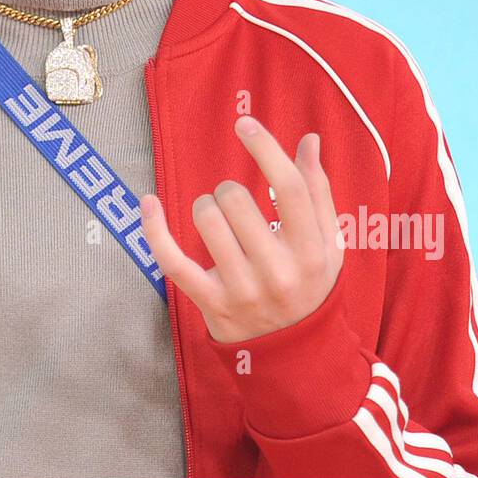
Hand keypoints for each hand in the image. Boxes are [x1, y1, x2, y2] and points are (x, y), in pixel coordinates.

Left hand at [140, 115, 343, 343]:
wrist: (294, 354)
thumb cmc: (309, 284)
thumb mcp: (330, 243)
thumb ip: (318, 191)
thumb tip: (309, 140)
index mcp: (312, 251)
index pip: (290, 188)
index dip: (265, 149)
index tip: (245, 124)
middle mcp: (278, 272)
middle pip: (237, 200)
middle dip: (229, 190)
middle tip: (235, 204)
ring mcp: (242, 290)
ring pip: (206, 219)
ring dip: (205, 207)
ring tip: (216, 220)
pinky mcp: (209, 302)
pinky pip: (171, 259)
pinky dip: (154, 227)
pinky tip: (148, 202)